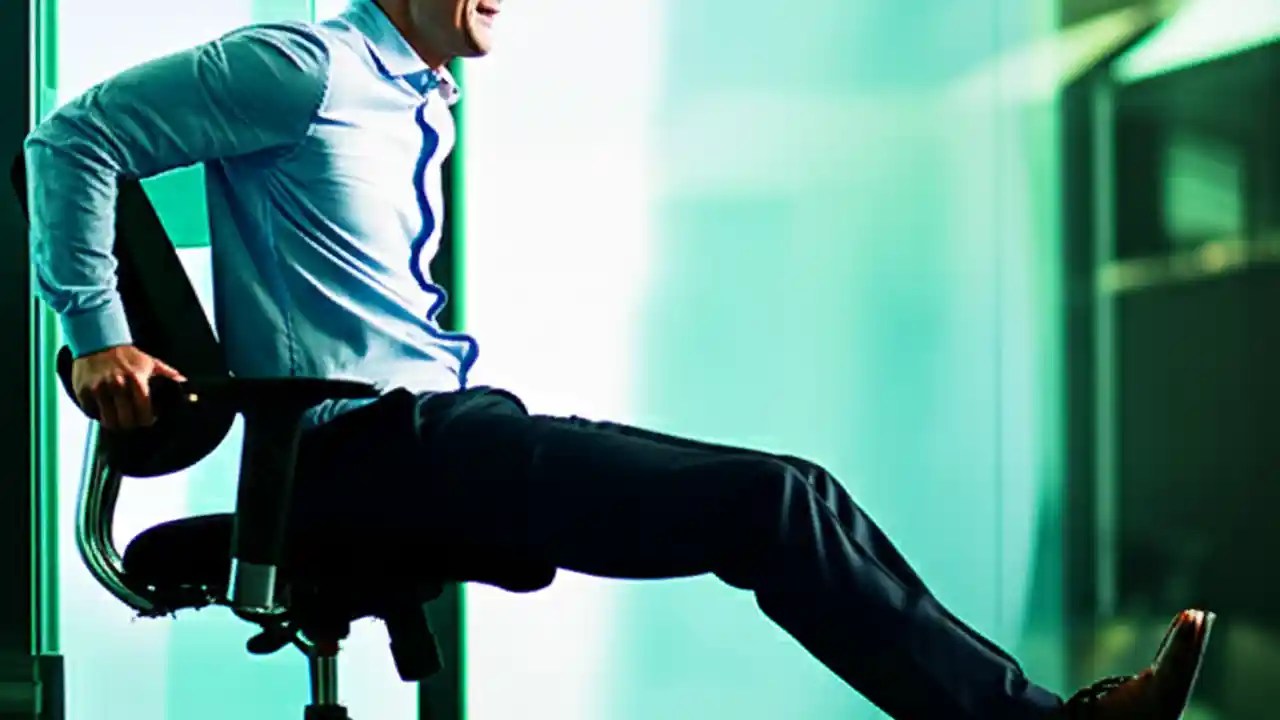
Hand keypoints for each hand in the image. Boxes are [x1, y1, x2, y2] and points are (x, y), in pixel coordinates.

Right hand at [71, 345, 186, 430]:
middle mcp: (117, 386)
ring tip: (118, 419)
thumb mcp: (150, 362)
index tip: (147, 420)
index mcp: (137, 382)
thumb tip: (185, 382)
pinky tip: (103, 408)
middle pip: (126, 421)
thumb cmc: (126, 355)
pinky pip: (91, 413)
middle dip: (131, 424)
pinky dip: (97, 414)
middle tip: (132, 421)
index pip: (144, 413)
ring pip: (108, 421)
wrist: (97, 341)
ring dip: (114, 423)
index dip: (146, 420)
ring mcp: (98, 389)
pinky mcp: (82, 391)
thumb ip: (168, 374)